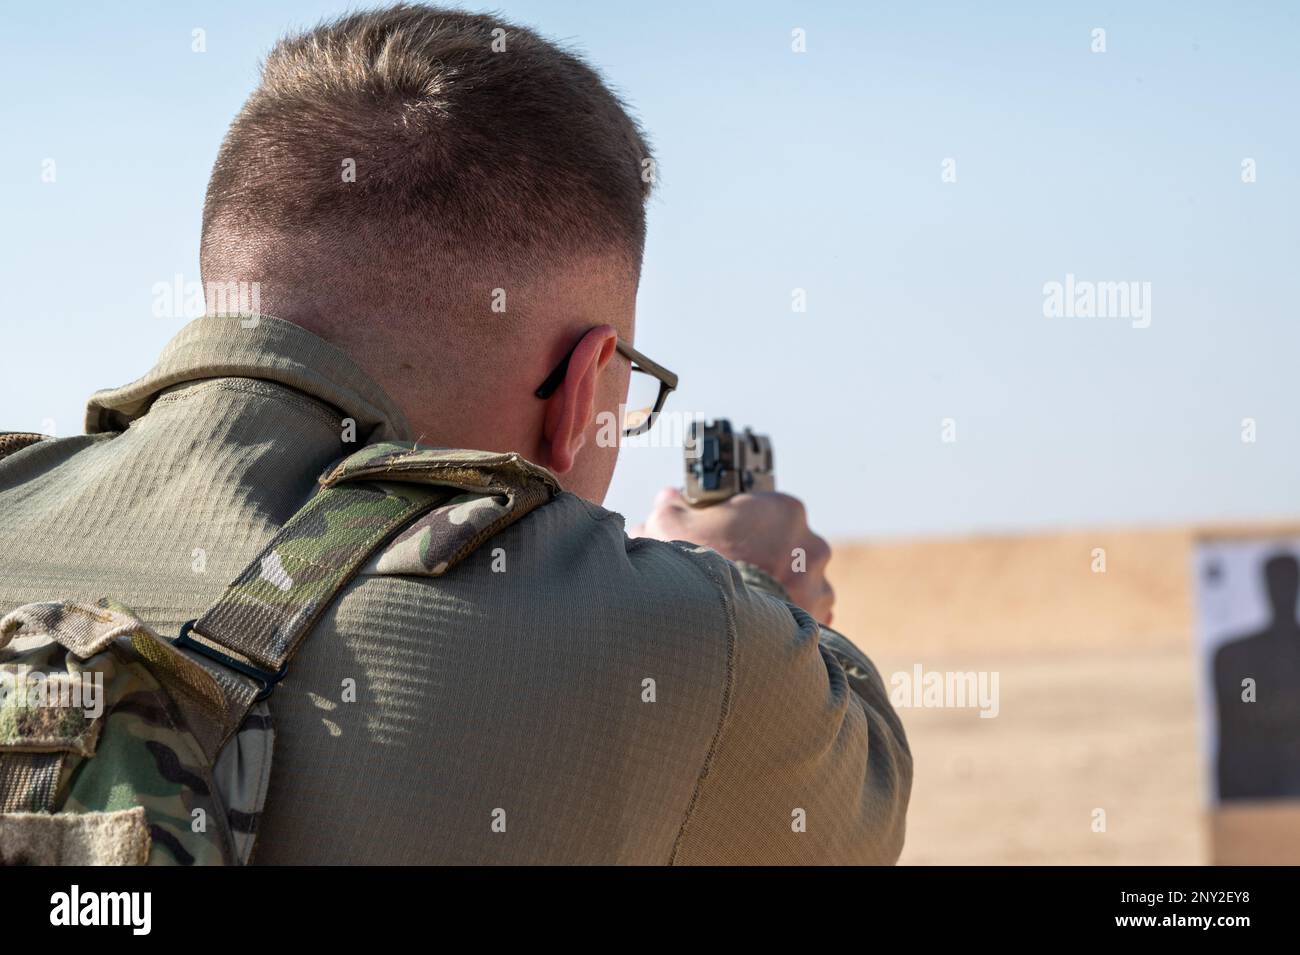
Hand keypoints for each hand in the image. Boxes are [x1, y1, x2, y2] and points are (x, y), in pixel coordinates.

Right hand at [630, 487, 834, 624]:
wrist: (721, 632)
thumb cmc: (701, 573)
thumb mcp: (669, 526)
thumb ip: (672, 506)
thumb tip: (670, 498)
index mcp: (784, 511)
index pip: (762, 508)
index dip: (737, 522)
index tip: (720, 536)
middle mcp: (811, 544)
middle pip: (782, 544)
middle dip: (759, 555)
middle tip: (729, 569)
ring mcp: (819, 584)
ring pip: (796, 580)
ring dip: (775, 586)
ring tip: (744, 602)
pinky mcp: (819, 618)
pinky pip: (804, 612)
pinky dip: (785, 616)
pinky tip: (759, 622)